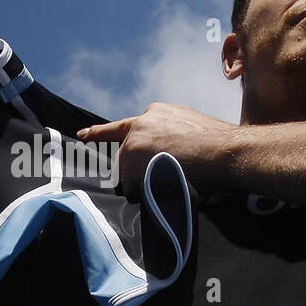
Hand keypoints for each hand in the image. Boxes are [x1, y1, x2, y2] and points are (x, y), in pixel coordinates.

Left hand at [76, 102, 239, 197]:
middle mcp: (141, 122)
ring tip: (175, 175)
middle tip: (168, 174)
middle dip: (141, 170)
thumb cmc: (218, 144)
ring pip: (129, 171)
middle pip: (128, 155)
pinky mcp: (131, 156)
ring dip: (146, 180)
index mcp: (156, 113)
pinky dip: (144, 191)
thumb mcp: (192, 129)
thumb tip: (167, 153)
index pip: (124, 126)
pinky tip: (165, 184)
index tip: (82, 135)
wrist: (223, 150)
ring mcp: (133, 139)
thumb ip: (171, 135)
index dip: (100, 132)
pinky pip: (131, 185)